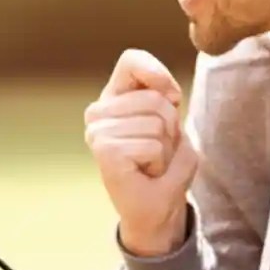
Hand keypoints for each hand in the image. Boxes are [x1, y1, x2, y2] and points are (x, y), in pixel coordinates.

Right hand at [84, 49, 197, 255]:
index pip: (132, 61)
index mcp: (114, 97)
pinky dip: (160, 162)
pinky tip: (145, 173)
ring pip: (157, 123)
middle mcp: (99, 111)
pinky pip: (152, 145)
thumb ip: (167, 100)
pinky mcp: (104, 151)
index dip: (158, 73)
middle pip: (156, 100)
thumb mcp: (173, 124)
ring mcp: (97, 131)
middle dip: (171, 128)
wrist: (155, 208)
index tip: (173, 97)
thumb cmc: (164, 165)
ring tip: (152, 163)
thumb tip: (165, 96)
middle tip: (158, 151)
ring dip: (167, 148)